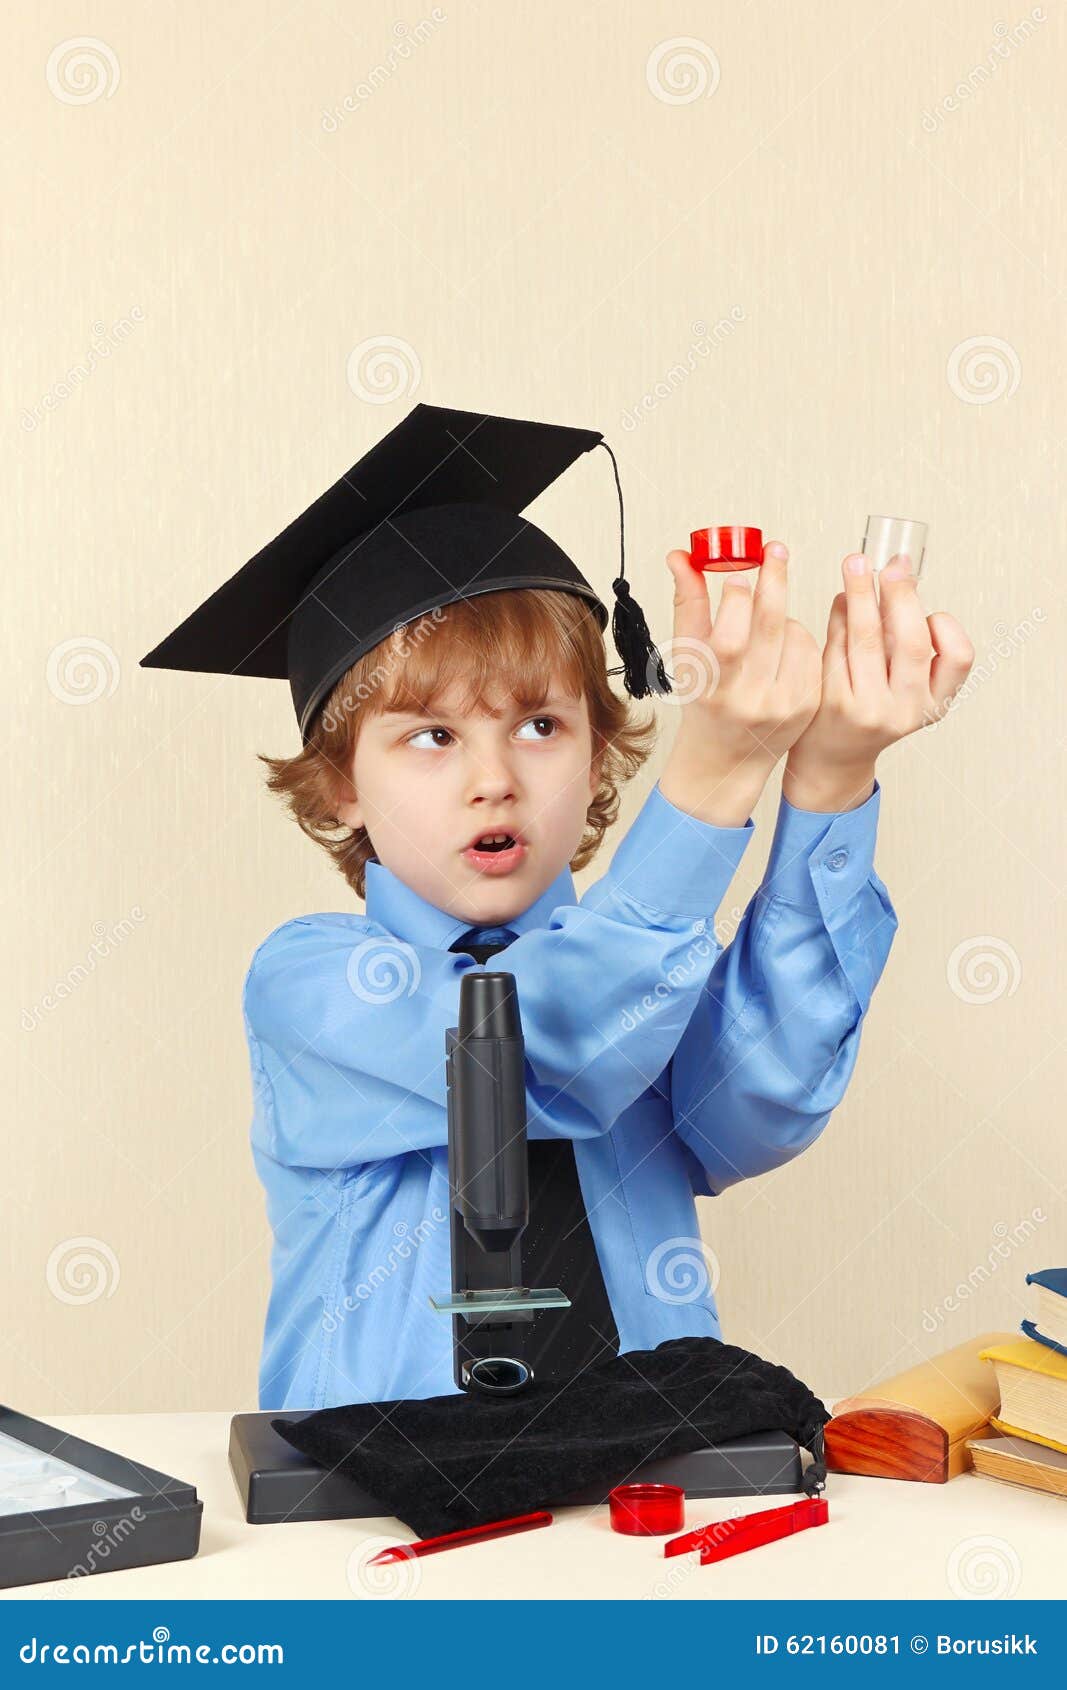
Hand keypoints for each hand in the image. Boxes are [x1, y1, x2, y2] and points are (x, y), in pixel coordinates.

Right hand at [658, 541, 822, 826]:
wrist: (729, 755)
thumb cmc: (705, 701)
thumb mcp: (688, 657)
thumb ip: (689, 604)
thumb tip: (681, 556)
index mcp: (714, 690)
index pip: (729, 640)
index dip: (736, 602)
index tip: (738, 575)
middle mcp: (750, 701)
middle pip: (770, 629)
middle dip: (774, 582)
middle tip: (775, 551)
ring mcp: (785, 706)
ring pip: (794, 635)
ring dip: (782, 615)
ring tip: (765, 620)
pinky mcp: (808, 704)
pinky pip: (811, 652)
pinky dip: (798, 638)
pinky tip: (782, 645)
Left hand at [783, 551, 975, 811]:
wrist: (832, 756)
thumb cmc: (871, 708)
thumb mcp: (905, 685)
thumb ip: (905, 640)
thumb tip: (899, 570)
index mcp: (935, 702)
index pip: (959, 657)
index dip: (946, 626)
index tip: (928, 608)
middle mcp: (907, 710)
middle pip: (912, 641)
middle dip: (900, 595)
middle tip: (890, 565)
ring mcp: (870, 710)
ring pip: (868, 640)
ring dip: (862, 594)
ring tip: (855, 564)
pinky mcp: (834, 704)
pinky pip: (837, 648)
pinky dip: (839, 617)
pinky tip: (839, 600)